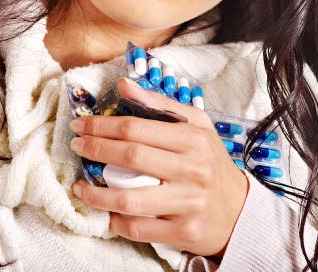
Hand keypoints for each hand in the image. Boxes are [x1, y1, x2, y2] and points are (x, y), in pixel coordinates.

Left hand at [68, 76, 248, 257]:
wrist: (240, 210)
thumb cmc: (211, 162)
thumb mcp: (195, 125)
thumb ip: (158, 105)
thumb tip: (124, 85)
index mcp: (192, 139)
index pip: (136, 128)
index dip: (102, 126)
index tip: (81, 125)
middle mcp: (192, 170)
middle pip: (131, 157)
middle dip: (95, 149)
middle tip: (77, 146)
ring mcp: (188, 203)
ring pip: (130, 199)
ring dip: (97, 193)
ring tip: (81, 187)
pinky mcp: (184, 232)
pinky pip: (140, 229)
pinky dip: (116, 221)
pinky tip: (107, 212)